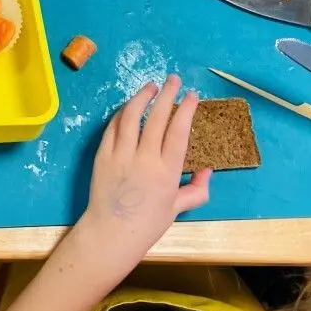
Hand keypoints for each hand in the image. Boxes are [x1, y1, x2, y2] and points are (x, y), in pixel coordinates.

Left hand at [80, 76, 210, 270]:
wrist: (111, 232)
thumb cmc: (148, 223)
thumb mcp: (178, 209)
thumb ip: (197, 190)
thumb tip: (208, 170)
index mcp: (167, 171)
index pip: (179, 131)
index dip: (186, 110)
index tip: (192, 95)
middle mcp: (145, 158)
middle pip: (157, 118)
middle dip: (167, 94)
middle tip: (173, 79)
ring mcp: (121, 154)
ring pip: (132, 116)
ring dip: (142, 97)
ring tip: (151, 87)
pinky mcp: (102, 154)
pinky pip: (113, 127)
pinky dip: (122, 113)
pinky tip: (129, 106)